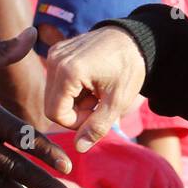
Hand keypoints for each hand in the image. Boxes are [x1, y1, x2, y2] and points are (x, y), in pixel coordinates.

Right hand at [45, 26, 147, 152]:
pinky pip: (56, 81)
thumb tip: (80, 148)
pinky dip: (72, 88)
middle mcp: (56, 59)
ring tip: (96, 92)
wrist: (135, 39)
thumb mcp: (117, 101)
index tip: (97, 113)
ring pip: (53, 94)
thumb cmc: (129, 68)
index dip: (75, 122)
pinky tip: (91, 82)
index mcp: (68, 71)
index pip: (56, 113)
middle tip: (98, 103)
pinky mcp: (57, 51)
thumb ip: (98, 126)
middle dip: (74, 111)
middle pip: (52, 104)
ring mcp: (55, 53)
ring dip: (74, 101)